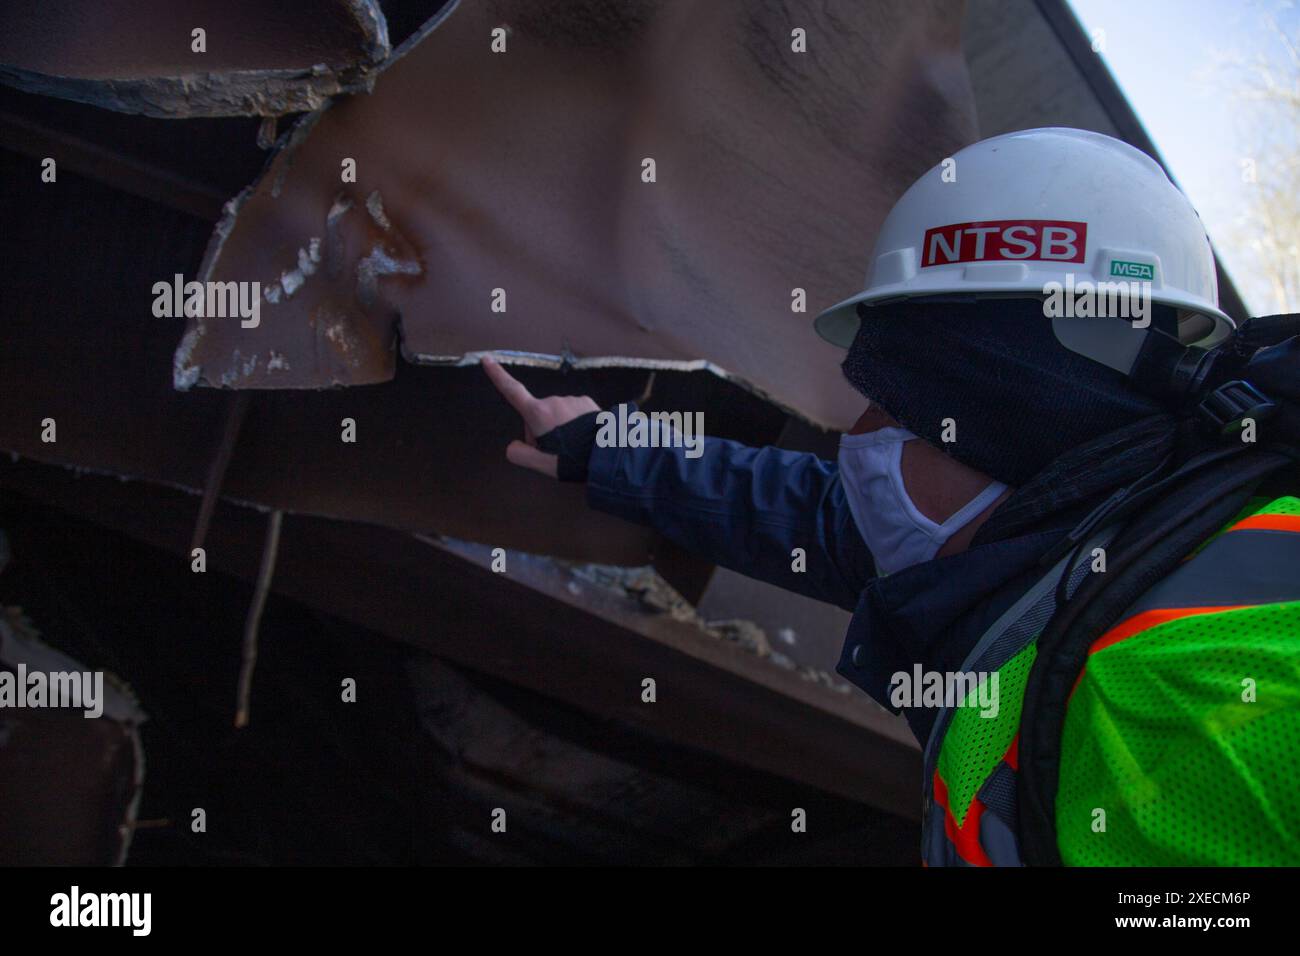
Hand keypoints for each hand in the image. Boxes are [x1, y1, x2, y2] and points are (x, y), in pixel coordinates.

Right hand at [482, 356, 599, 477]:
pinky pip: (572, 411)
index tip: (487, 359)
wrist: (611, 453)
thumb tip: (512, 446)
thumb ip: (521, 455)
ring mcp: (571, 400)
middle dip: (540, 430)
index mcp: (539, 414)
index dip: (498, 376)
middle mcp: (553, 401)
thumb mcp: (544, 466)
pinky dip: (573, 422)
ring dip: (559, 427)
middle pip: (536, 414)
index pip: (512, 391)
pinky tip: (583, 437)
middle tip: (555, 451)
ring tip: (574, 446)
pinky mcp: (586, 401)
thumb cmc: (575, 461)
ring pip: (556, 413)